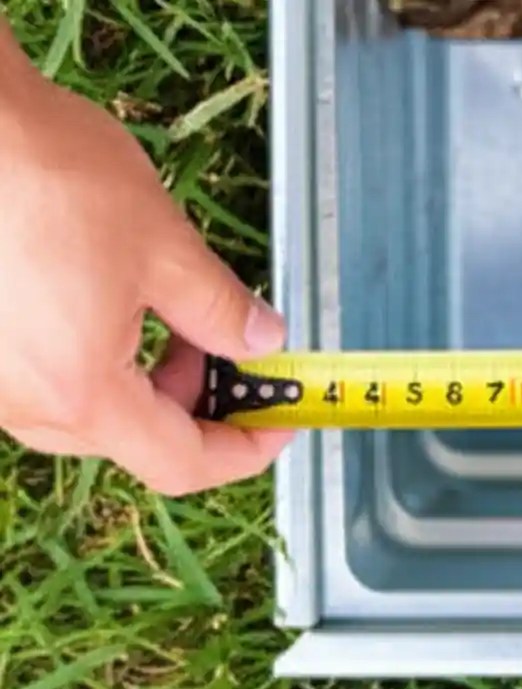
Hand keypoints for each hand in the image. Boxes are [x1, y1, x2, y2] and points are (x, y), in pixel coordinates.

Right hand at [0, 21, 292, 494]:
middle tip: (232, 347)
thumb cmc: (47, 176)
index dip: (245, 448)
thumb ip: (221, 310)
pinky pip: (42, 379)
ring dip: (143, 379)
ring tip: (171, 311)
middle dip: (195, 402)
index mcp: (79, 392)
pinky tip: (109, 301)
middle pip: (132, 440)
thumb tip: (262, 342)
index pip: (181, 463)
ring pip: (85, 411)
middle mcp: (20, 402)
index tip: (279, 420)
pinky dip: (92, 359)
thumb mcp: (164, 248)